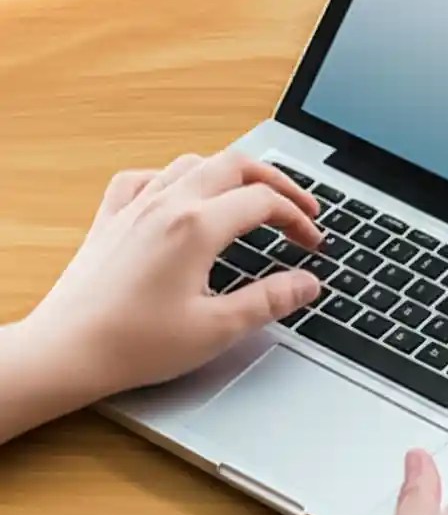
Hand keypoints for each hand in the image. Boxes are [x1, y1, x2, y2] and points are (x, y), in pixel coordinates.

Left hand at [24, 151, 322, 396]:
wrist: (67, 351)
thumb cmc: (135, 344)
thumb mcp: (218, 328)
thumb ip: (270, 299)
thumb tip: (307, 282)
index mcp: (197, 227)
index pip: (264, 201)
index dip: (299, 219)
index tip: (313, 244)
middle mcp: (166, 205)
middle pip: (234, 165)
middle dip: (276, 182)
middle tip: (301, 207)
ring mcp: (135, 207)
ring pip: (193, 163)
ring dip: (231, 174)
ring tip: (252, 197)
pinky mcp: (111, 219)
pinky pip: (145, 177)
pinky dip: (175, 178)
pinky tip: (182, 196)